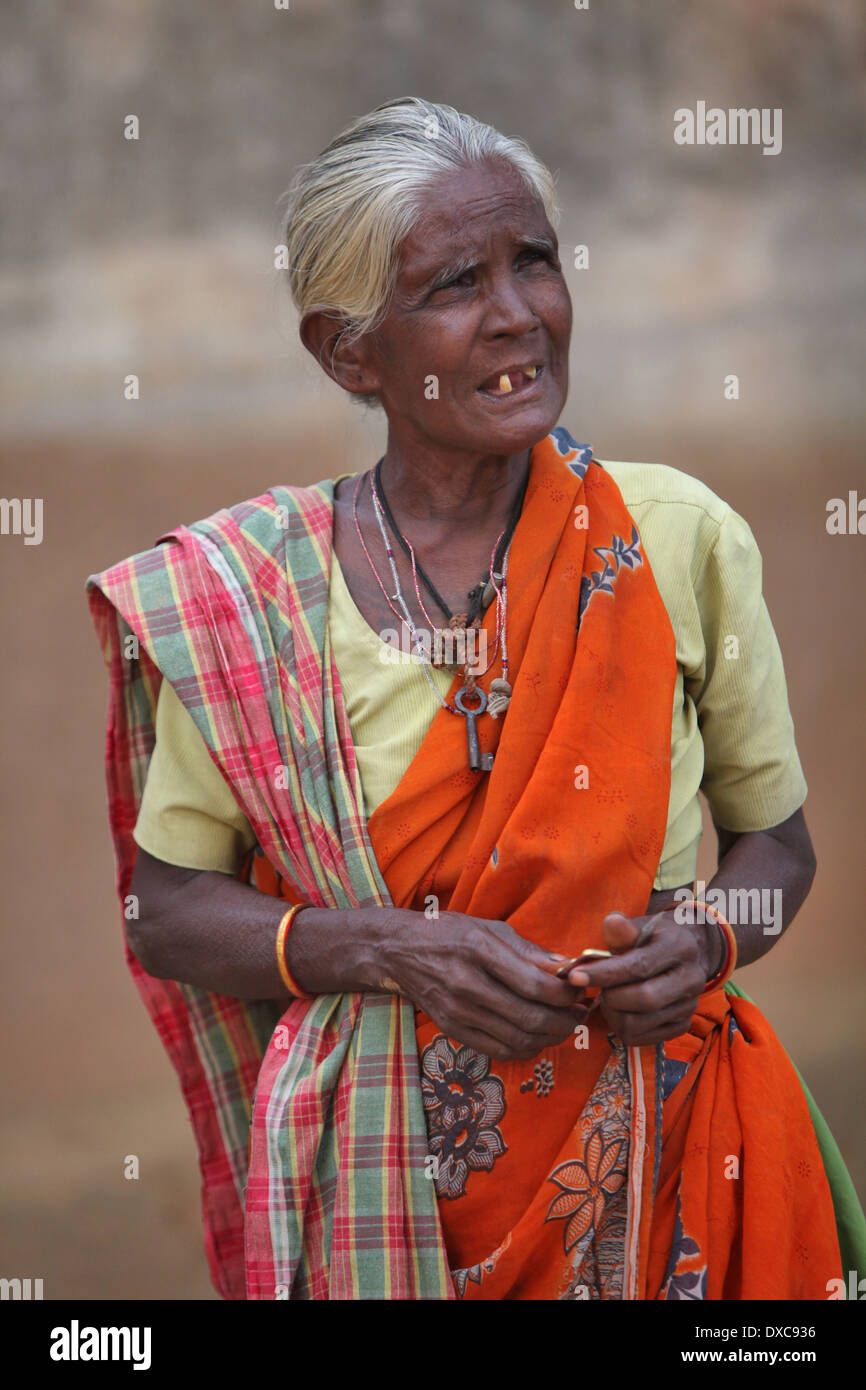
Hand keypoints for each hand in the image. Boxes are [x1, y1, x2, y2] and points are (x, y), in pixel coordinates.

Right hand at [382, 911, 588, 1061]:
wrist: (398, 951)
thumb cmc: (448, 933)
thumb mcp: (488, 928)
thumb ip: (529, 950)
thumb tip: (568, 965)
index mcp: (478, 950)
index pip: (534, 984)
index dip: (566, 993)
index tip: (580, 988)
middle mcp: (466, 984)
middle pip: (529, 1017)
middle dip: (565, 1020)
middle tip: (581, 1012)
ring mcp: (457, 1012)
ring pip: (518, 1039)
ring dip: (551, 1037)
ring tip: (565, 1025)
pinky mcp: (452, 1030)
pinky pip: (499, 1051)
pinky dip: (526, 1048)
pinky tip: (537, 1036)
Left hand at [563, 909, 721, 1046]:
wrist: (678, 957)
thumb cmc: (650, 939)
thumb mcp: (638, 927)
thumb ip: (622, 931)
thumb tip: (612, 922)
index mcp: (681, 947)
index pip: (640, 966)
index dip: (604, 973)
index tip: (574, 976)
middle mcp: (692, 978)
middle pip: (644, 999)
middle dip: (611, 996)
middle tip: (599, 987)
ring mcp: (690, 1006)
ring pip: (638, 1023)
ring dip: (612, 1013)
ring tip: (610, 996)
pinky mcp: (681, 1026)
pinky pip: (640, 1038)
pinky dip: (620, 1026)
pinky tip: (620, 1009)